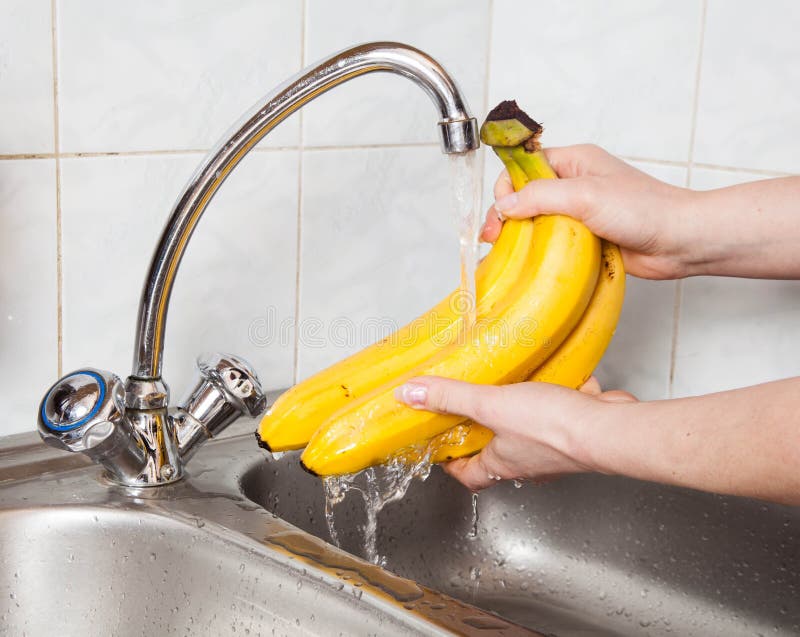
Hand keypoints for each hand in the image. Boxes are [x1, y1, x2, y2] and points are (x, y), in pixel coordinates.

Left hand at [395, 375, 635, 490]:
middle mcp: (527, 461)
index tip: (439, 445)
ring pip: (529, 428)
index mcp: (501, 464)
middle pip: (497, 450)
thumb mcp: (490, 405)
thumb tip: (410, 395)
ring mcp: (553, 446)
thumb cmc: (553, 429)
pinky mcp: (576, 427)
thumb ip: (451, 397)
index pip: (467, 475)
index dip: (451, 462)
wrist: (609, 428)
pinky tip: (555, 373)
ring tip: (509, 382)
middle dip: (484, 428)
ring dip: (519, 407)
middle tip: (471, 403)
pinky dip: (557, 392)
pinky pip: (561, 410)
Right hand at [482, 144, 695, 279]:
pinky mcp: (585, 238)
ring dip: (521, 235)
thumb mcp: (585, 195)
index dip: (507, 188)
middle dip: (507, 215)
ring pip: (537, 222)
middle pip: (525, 196)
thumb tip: (503, 205)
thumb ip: (540, 196)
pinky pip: (552, 242)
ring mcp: (579, 212)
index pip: (524, 168)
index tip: (502, 213)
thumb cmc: (642, 209)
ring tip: (504, 252)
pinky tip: (527, 262)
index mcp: (574, 162)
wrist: (679, 241)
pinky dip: (539, 251)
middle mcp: (574, 184)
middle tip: (493, 238)